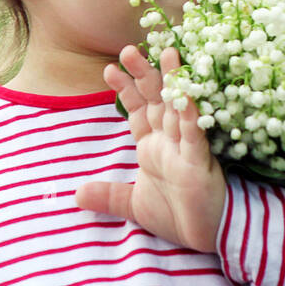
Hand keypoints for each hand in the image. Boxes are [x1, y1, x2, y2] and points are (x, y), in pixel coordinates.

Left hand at [75, 44, 226, 253]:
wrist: (208, 235)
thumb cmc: (177, 216)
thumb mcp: (134, 206)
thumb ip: (108, 196)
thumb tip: (76, 195)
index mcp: (154, 147)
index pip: (138, 110)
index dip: (125, 89)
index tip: (110, 69)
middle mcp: (170, 141)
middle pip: (156, 100)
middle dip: (144, 74)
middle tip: (128, 49)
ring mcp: (186, 148)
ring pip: (179, 109)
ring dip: (173, 83)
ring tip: (168, 54)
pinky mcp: (200, 162)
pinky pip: (195, 136)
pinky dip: (191, 116)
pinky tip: (187, 96)